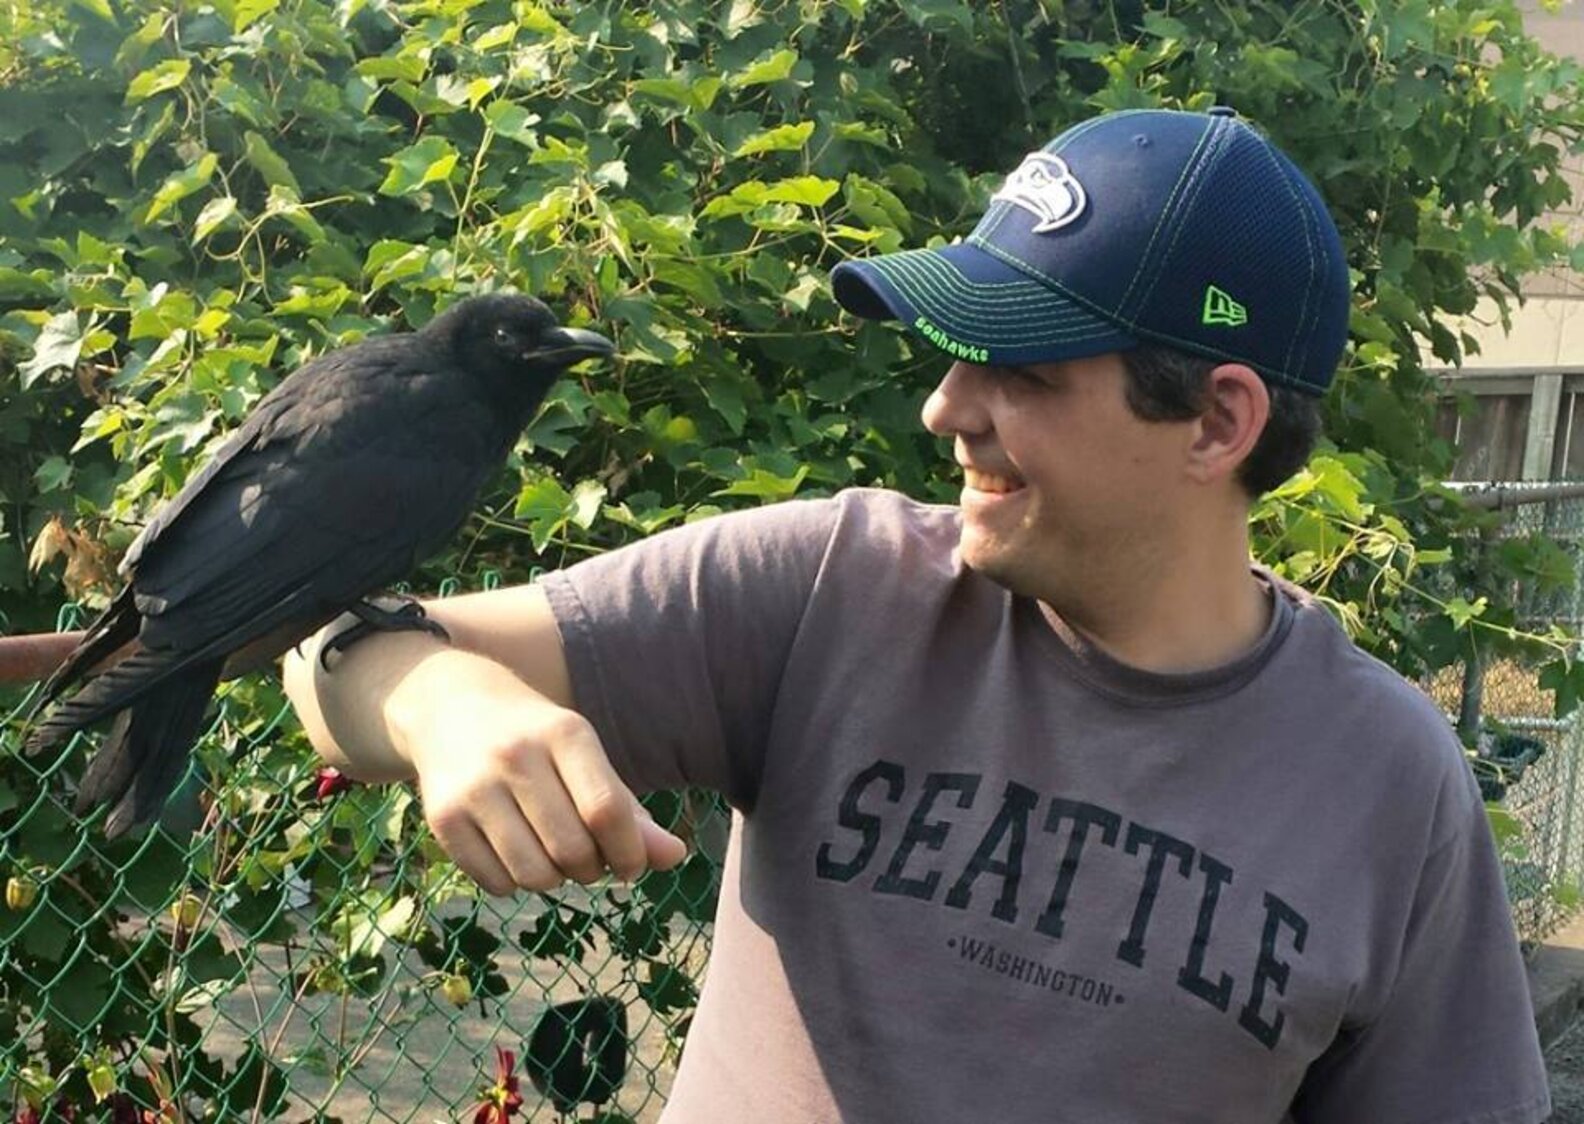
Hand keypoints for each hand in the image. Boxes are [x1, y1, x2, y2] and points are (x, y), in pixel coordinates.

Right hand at [388, 650, 687, 895]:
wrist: (450, 707)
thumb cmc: (536, 739)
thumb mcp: (585, 757)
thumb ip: (629, 810)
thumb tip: (676, 856)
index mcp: (564, 733)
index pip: (606, 811)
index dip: (629, 852)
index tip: (631, 865)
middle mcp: (516, 756)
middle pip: (572, 850)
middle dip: (591, 870)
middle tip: (587, 858)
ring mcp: (474, 788)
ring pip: (534, 874)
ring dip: (554, 881)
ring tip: (551, 856)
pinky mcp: (442, 818)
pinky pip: (496, 883)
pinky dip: (515, 884)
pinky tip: (515, 854)